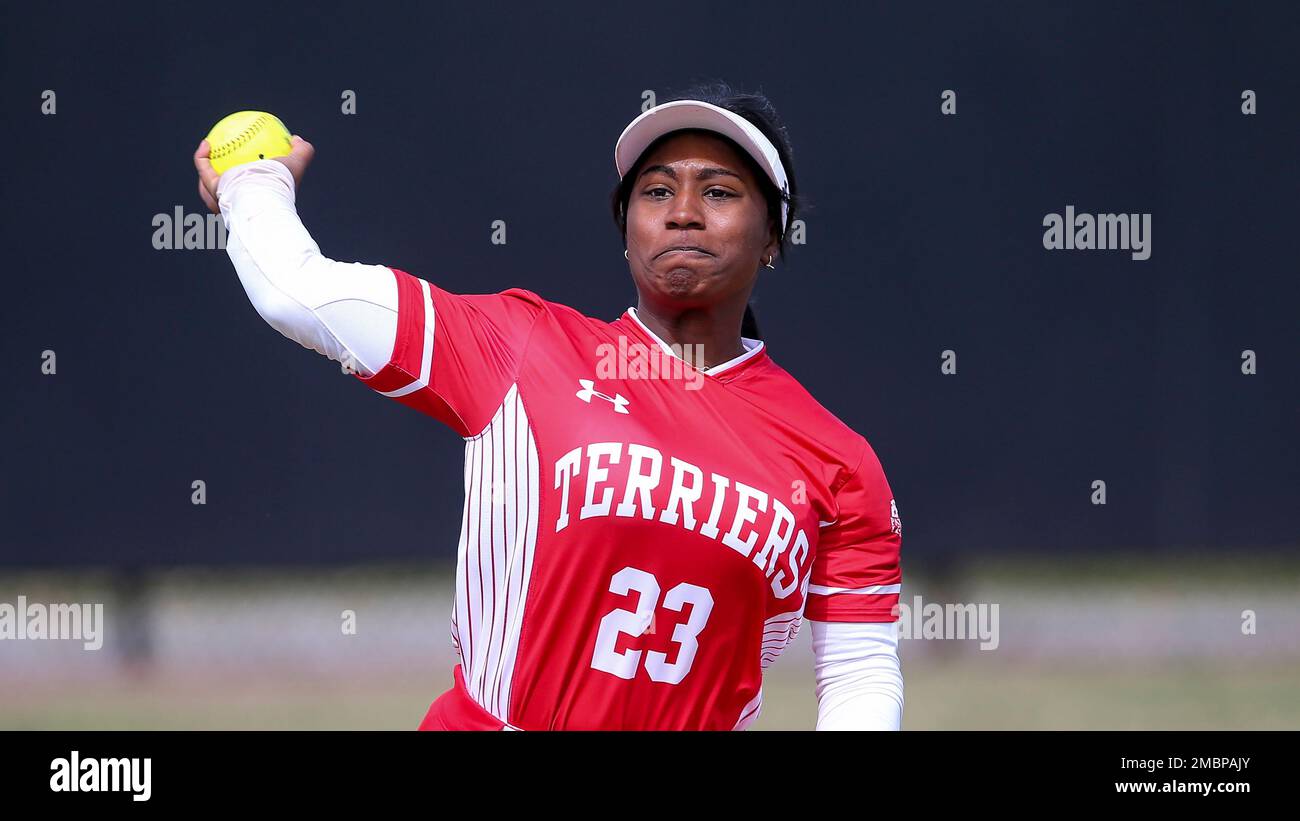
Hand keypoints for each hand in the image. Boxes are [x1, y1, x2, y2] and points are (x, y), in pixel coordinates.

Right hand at [193, 134, 315, 214]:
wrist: (262, 192)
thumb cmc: (279, 182)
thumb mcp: (296, 164)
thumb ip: (302, 151)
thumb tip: (297, 139)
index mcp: (257, 197)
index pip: (251, 189)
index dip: (248, 176)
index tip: (247, 160)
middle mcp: (238, 201)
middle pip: (226, 192)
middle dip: (222, 180)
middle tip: (224, 159)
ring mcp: (223, 198)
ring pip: (208, 185)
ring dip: (206, 168)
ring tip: (209, 149)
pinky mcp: (213, 189)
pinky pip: (203, 169)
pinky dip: (201, 156)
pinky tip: (206, 142)